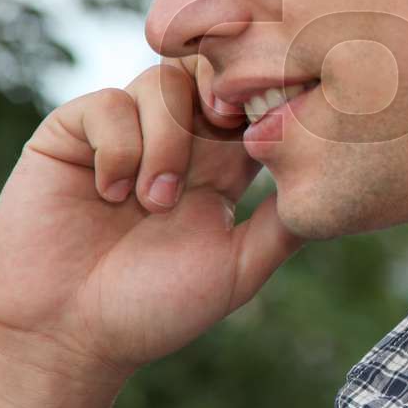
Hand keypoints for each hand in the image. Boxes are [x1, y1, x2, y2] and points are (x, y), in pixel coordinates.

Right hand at [0, 58, 301, 402]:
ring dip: (168, 138)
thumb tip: (338, 183)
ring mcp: (124, 133)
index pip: (256, 101)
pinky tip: (112, 195)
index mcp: (222, 164)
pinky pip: (107, 104)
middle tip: (229, 124)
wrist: (68, 336)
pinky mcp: (71, 137)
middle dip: (225, 88)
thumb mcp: (239, 268)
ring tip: (155, 202)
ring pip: (163, 82)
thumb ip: (283, 224)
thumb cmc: (155, 309)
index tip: (274, 123)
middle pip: (212, 71)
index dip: (270, 97)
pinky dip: (119, 146)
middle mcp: (176, 139)